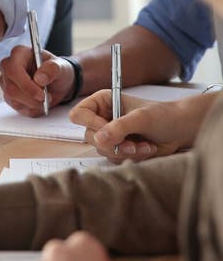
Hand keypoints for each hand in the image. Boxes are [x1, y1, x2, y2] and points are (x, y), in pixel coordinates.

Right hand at [0, 45, 74, 115]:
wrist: (58, 83)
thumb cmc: (57, 71)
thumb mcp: (61, 67)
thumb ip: (52, 69)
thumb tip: (39, 78)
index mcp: (19, 53)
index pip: (13, 70)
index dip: (26, 85)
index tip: (41, 95)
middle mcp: (9, 66)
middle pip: (10, 87)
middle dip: (30, 98)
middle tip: (46, 99)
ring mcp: (6, 81)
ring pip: (12, 98)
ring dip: (32, 104)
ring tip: (45, 100)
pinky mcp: (8, 94)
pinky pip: (16, 106)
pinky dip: (30, 108)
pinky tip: (39, 102)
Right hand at [69, 90, 188, 161]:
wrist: (180, 130)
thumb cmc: (163, 116)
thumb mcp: (141, 118)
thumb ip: (119, 127)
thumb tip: (99, 139)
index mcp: (102, 102)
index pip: (80, 114)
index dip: (91, 124)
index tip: (110, 131)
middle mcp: (102, 118)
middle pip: (90, 136)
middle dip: (113, 143)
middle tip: (132, 144)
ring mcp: (110, 135)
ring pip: (103, 150)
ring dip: (125, 151)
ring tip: (144, 145)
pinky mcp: (118, 148)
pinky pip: (115, 158)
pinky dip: (132, 157)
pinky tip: (146, 149)